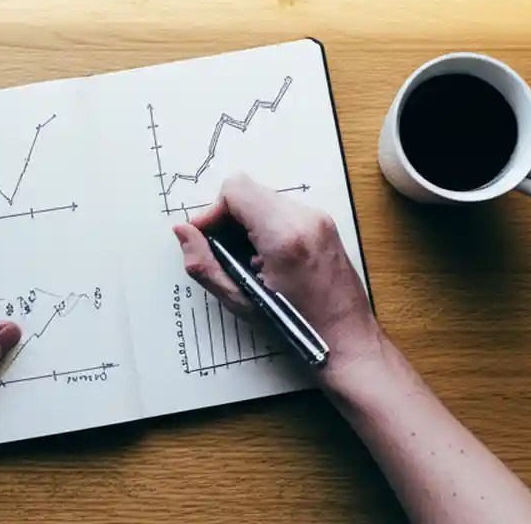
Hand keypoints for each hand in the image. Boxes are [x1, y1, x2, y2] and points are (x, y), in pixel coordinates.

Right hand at [172, 173, 383, 386]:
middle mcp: (306, 218)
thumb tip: (183, 232)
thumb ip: (205, 264)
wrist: (347, 341)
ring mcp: (320, 219)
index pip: (236, 189)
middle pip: (250, 191)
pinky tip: (266, 261)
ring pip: (265, 200)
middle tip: (225, 255)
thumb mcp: (242, 301)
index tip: (206, 239)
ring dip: (247, 224)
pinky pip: (283, 211)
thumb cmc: (299, 329)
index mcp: (285, 234)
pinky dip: (266, 228)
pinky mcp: (325, 225)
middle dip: (229, 219)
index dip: (212, 212)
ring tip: (247, 262)